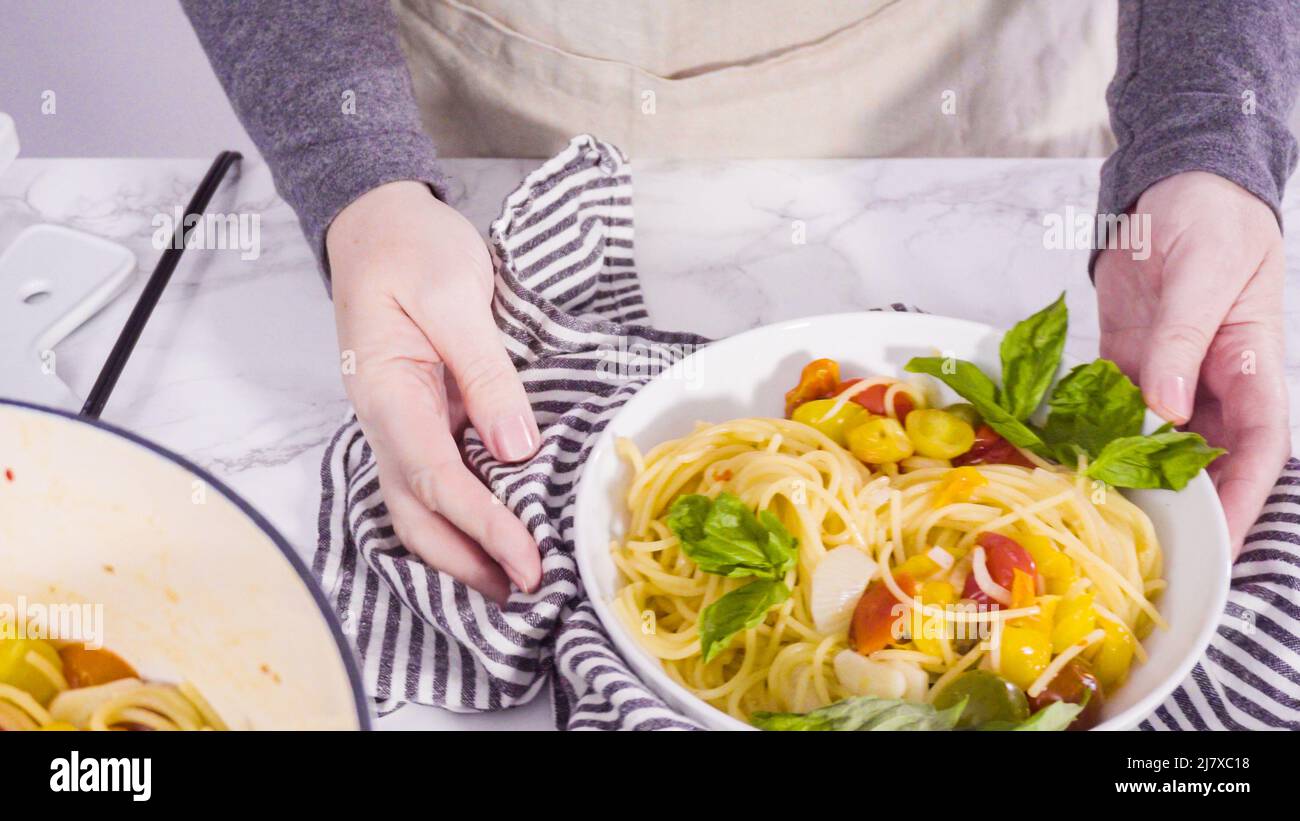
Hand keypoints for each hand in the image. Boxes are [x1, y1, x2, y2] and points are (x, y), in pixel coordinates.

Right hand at [327, 181, 541, 601]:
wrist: (378, 222)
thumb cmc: (410, 248)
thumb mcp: (454, 298)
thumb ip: (486, 375)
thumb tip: (516, 448)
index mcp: (387, 394)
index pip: (437, 480)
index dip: (486, 528)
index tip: (530, 561)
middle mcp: (385, 421)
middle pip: (417, 514)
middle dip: (467, 562)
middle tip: (525, 591)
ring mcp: (399, 422)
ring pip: (420, 507)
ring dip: (462, 550)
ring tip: (513, 581)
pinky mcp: (420, 416)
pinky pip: (436, 480)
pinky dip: (464, 516)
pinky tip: (498, 530)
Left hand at [1096, 171, 1289, 555]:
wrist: (1172, 183)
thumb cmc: (1210, 217)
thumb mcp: (1203, 275)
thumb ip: (1184, 341)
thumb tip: (1167, 406)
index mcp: (1253, 365)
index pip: (1259, 446)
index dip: (1245, 497)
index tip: (1223, 539)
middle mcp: (1211, 382)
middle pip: (1206, 460)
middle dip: (1184, 506)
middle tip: (1148, 548)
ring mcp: (1168, 377)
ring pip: (1154, 444)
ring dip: (1130, 476)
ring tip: (1097, 515)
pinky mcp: (1127, 364)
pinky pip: (1109, 412)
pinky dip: (1090, 435)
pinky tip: (1064, 463)